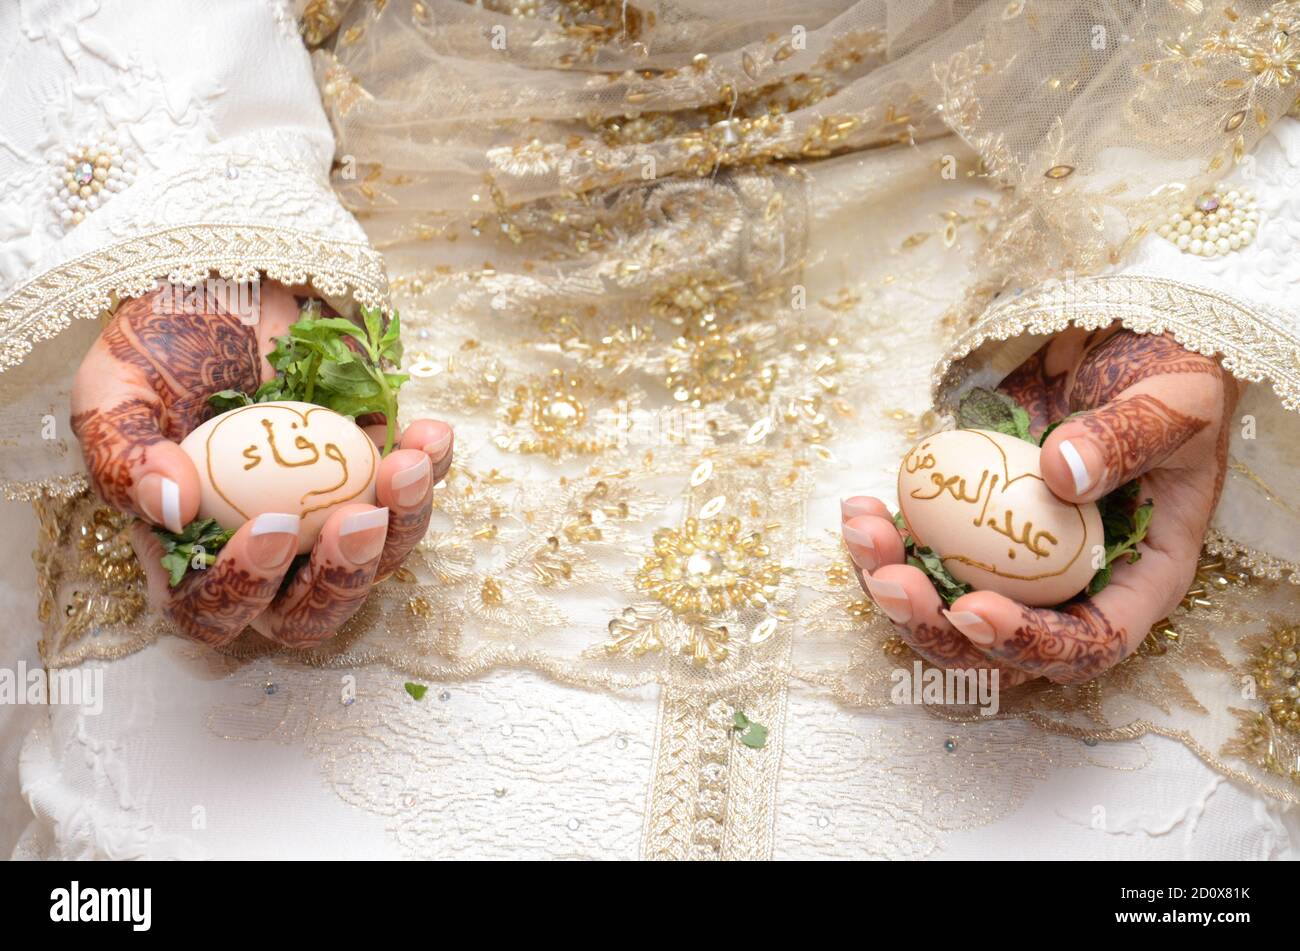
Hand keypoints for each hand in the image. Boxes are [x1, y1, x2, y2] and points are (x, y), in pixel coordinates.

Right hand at [71, 280, 453, 648]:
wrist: (220, 289)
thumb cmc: (156, 352)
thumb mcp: (113, 394)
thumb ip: (125, 456)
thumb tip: (171, 505)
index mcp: (191, 554)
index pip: (213, 611)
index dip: (243, 588)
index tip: (269, 526)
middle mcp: (267, 554)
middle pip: (309, 613)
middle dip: (341, 579)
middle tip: (357, 520)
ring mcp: (328, 519)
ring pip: (379, 561)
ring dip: (403, 524)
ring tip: (405, 465)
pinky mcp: (377, 476)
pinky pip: (415, 494)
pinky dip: (431, 469)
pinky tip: (430, 434)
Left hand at [842, 328, 1234, 683]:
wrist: (1119, 339)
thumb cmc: (1170, 377)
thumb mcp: (1174, 399)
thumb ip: (1129, 437)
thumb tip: (1063, 475)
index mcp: (1139, 580)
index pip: (1088, 645)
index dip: (1029, 644)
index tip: (972, 611)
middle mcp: (1074, 587)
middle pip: (1000, 650)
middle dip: (935, 626)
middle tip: (891, 581)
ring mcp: (1016, 565)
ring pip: (946, 609)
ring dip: (893, 585)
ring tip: (862, 531)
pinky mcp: (971, 531)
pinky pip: (922, 557)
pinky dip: (885, 542)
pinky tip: (858, 508)